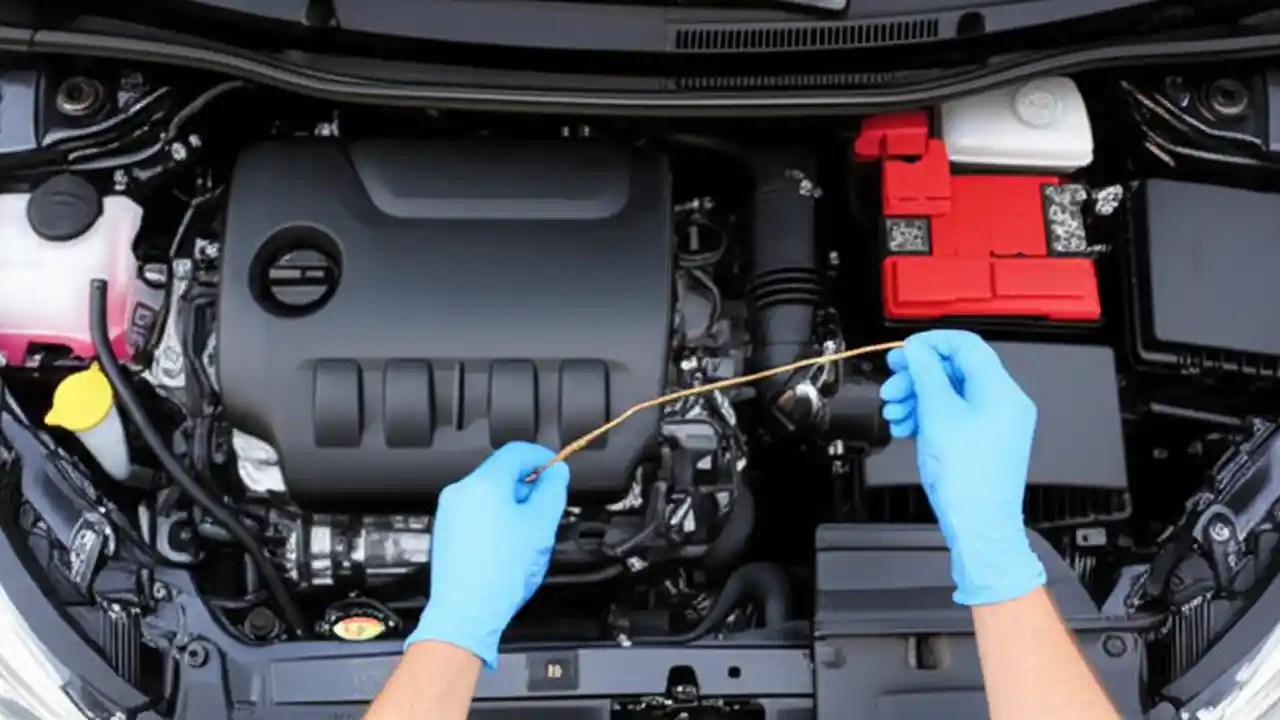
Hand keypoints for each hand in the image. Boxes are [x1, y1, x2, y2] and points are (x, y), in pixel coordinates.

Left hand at [405, 442, 569, 667]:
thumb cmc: (499, 575)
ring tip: (527, 534)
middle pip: (501, 473)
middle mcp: (460, 493)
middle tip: (546, 507)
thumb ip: (553, 491)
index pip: (516, 451)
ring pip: (489, 495)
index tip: (555, 468)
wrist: (467, 613)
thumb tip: (557, 473)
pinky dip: (495, 520)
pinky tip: (508, 547)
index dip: (541, 457)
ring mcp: (450, 513)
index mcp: (483, 484)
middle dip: (528, 486)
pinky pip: (476, 514)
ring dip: (512, 505)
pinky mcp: (447, 533)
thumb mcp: (540, 526)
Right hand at [879, 330, 1045, 605]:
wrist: (979, 525)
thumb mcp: (938, 414)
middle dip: (918, 376)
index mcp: (1000, 390)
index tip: (906, 350)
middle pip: (955, 371)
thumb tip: (918, 351)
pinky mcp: (984, 442)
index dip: (931, 343)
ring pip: (951, 394)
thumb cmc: (968, 479)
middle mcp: (1004, 403)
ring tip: (894, 412)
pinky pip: (954, 416)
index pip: (966, 345)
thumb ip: (926, 375)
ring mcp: (996, 424)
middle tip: (892, 384)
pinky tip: (907, 427)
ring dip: (918, 398)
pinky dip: (928, 417)